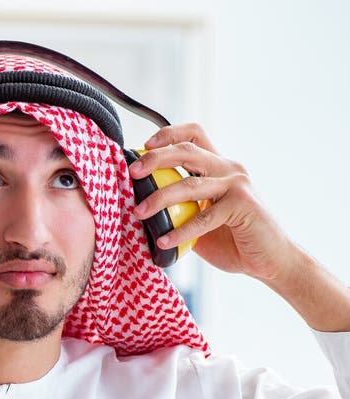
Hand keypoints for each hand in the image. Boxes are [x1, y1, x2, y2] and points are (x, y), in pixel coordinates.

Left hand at [128, 123, 294, 284]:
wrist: (268, 261)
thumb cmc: (233, 241)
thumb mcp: (199, 222)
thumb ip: (178, 211)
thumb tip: (141, 212)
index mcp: (218, 167)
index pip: (194, 135)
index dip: (167, 134)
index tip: (144, 146)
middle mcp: (229, 169)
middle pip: (187, 150)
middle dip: (155, 158)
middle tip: (132, 172)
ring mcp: (237, 186)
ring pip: (191, 184)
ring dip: (160, 198)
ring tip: (139, 212)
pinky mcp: (242, 206)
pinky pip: (204, 217)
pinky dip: (181, 231)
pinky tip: (164, 242)